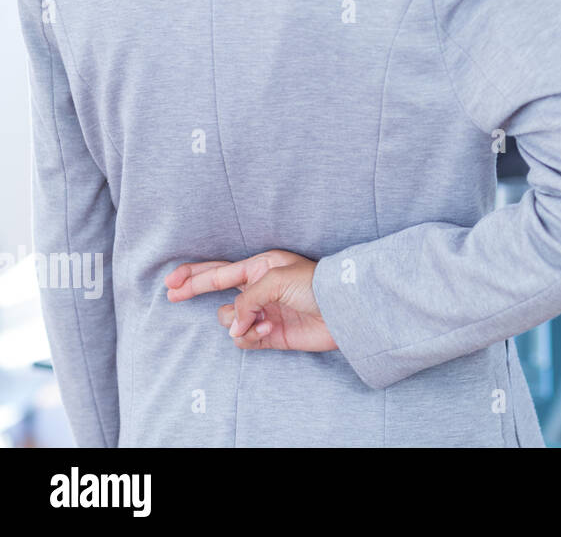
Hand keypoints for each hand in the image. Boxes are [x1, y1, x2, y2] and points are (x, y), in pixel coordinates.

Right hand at [165, 249, 338, 351]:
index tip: (171, 283)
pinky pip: (243, 339)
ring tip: (261, 320)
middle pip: (216, 291)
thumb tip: (233, 325)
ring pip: (229, 320)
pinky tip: (268, 329)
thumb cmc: (315, 285)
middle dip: (195, 291)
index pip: (220, 271)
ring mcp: (263, 311)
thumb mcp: (276, 280)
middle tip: (172, 296)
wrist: (343, 311)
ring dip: (238, 322)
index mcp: (260, 267)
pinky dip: (250, 336)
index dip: (194, 276)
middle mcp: (258, 288)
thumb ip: (246, 300)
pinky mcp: (270, 334)